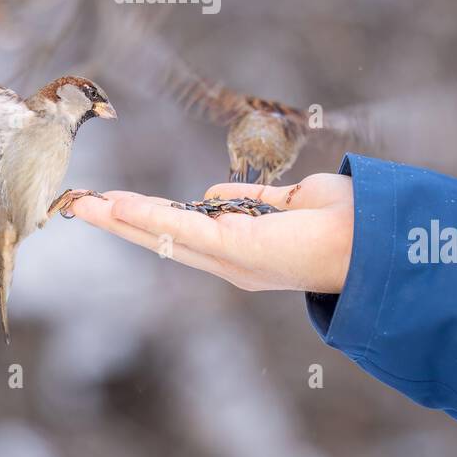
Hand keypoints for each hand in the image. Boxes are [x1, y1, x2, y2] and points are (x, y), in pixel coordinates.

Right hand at [69, 173, 353, 293]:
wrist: (375, 238)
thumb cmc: (343, 222)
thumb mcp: (287, 204)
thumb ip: (250, 201)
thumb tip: (210, 195)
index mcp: (240, 250)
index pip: (182, 232)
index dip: (145, 219)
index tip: (113, 204)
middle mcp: (229, 261)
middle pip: (160, 238)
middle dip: (119, 222)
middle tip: (81, 206)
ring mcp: (229, 257)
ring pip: (161, 235)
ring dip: (121, 219)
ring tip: (86, 205)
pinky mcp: (235, 248)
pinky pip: (181, 229)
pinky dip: (146, 217)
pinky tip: (118, 206)